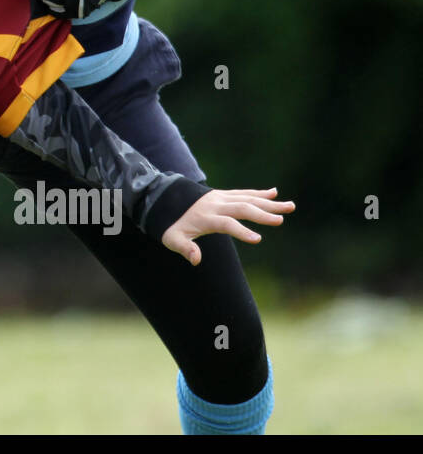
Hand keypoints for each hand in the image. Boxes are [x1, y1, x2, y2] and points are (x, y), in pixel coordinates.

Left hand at [161, 188, 294, 265]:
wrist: (163, 198)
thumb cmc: (170, 224)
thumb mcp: (171, 238)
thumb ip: (184, 248)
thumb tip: (196, 260)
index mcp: (205, 217)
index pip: (226, 223)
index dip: (241, 231)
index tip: (258, 239)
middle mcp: (215, 204)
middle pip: (241, 208)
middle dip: (262, 214)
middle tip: (281, 221)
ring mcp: (220, 197)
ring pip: (247, 198)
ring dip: (269, 202)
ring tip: (290, 206)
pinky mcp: (223, 194)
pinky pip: (243, 192)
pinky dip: (259, 193)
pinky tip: (275, 193)